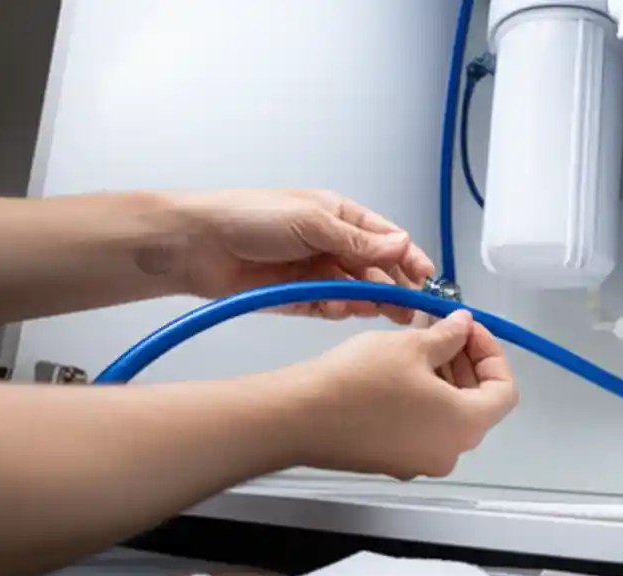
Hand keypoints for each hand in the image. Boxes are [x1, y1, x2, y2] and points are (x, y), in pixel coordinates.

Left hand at [171, 189, 434, 323]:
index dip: (408, 257)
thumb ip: (359, 241)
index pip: (386, 238)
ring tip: (387, 314)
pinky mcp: (299, 297)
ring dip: (372, 301)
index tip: (426, 277)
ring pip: (357, 290)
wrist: (196, 244)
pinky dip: (341, 311)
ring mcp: (315, 271)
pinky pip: (330, 307)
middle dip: (396, 285)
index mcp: (338, 215)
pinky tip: (347, 311)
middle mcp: (330, 243)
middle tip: (413, 306)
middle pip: (376, 268)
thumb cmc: (248, 217)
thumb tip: (402, 244)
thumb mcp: (312, 222)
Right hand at [287, 310, 517, 478]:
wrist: (298, 417)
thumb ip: (449, 336)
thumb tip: (464, 327)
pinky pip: (422, 427)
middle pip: (477, 404)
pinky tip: (400, 371)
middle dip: (466, 363)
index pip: (504, 391)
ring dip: (444, 378)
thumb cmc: (358, 381)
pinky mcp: (393, 461)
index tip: (471, 330)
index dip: (492, 354)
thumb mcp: (412, 346)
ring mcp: (420, 461)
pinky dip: (422, 398)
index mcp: (466, 425)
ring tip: (421, 344)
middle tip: (446, 330)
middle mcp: (449, 451)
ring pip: (448, 415)